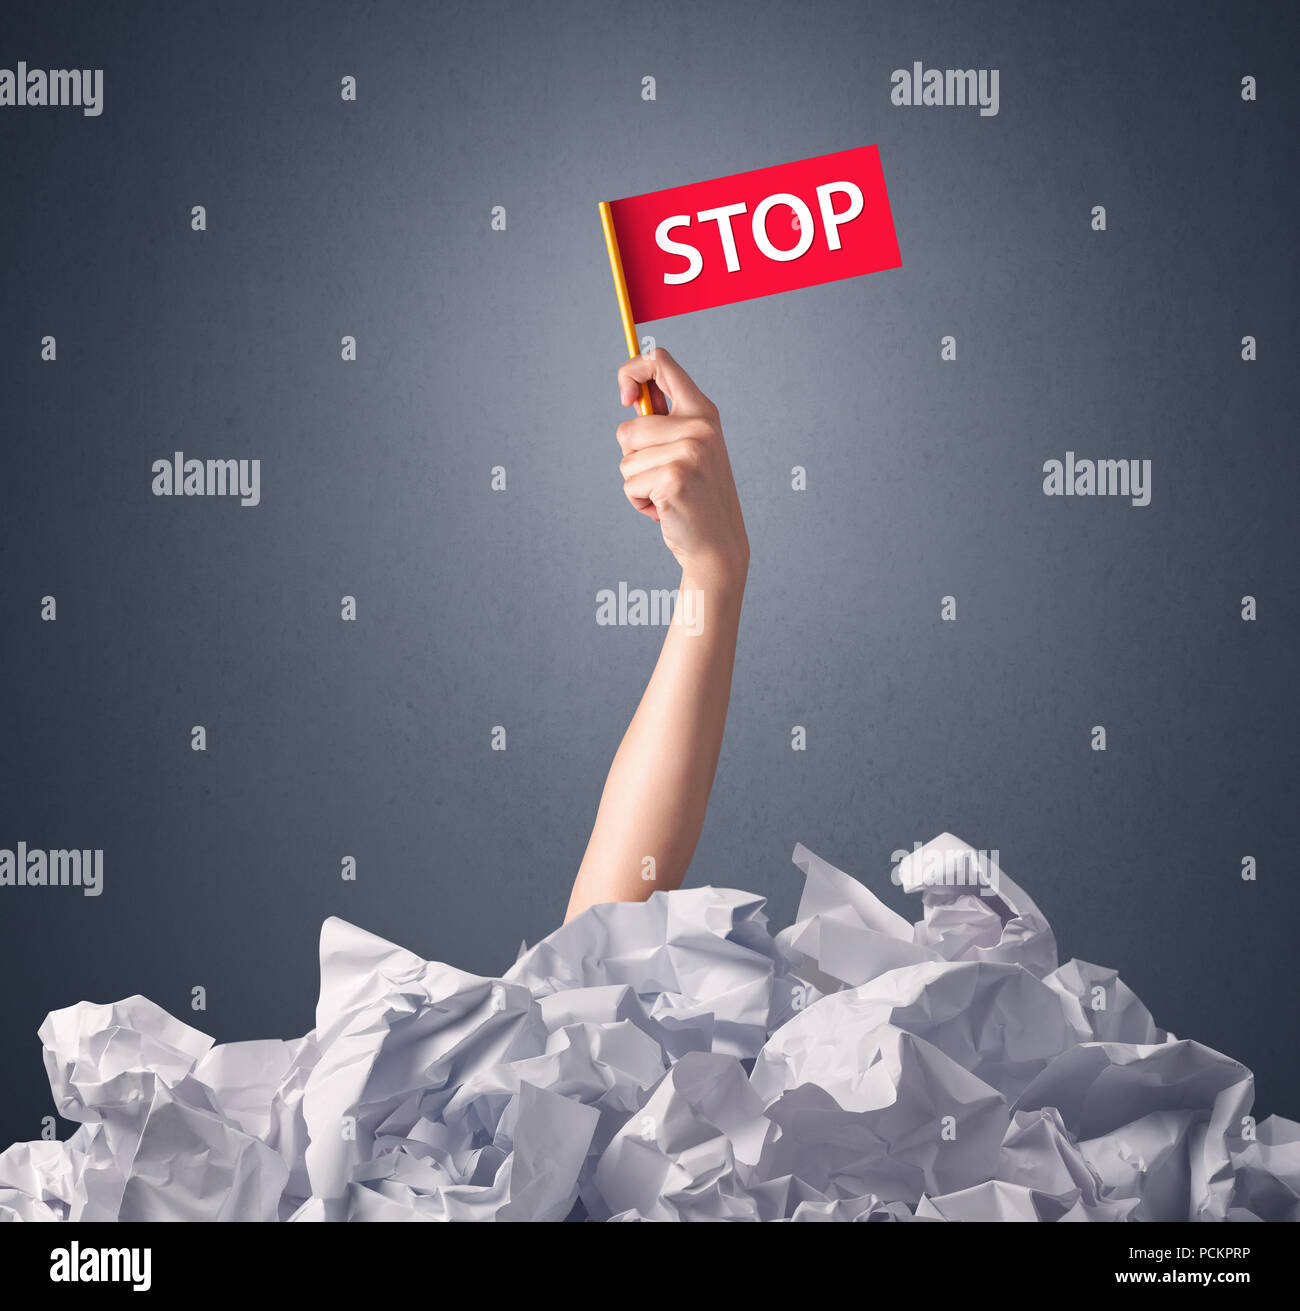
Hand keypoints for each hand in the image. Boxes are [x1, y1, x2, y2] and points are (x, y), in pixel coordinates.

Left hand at [615, 348, 749, 590]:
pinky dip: (638, 502)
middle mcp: (699, 426)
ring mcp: (689, 451)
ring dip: (636, 484)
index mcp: (703, 411)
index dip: (631, 372)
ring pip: (625, 460)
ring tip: (667, 494)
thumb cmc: (695, 498)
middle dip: (633, 459)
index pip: (659, 361)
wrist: (717, 545)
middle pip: (627, 429)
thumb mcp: (689, 449)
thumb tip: (632, 396)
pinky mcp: (674, 477)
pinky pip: (629, 485)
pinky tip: (665, 509)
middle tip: (663, 477)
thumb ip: (665, 423)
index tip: (626, 399)